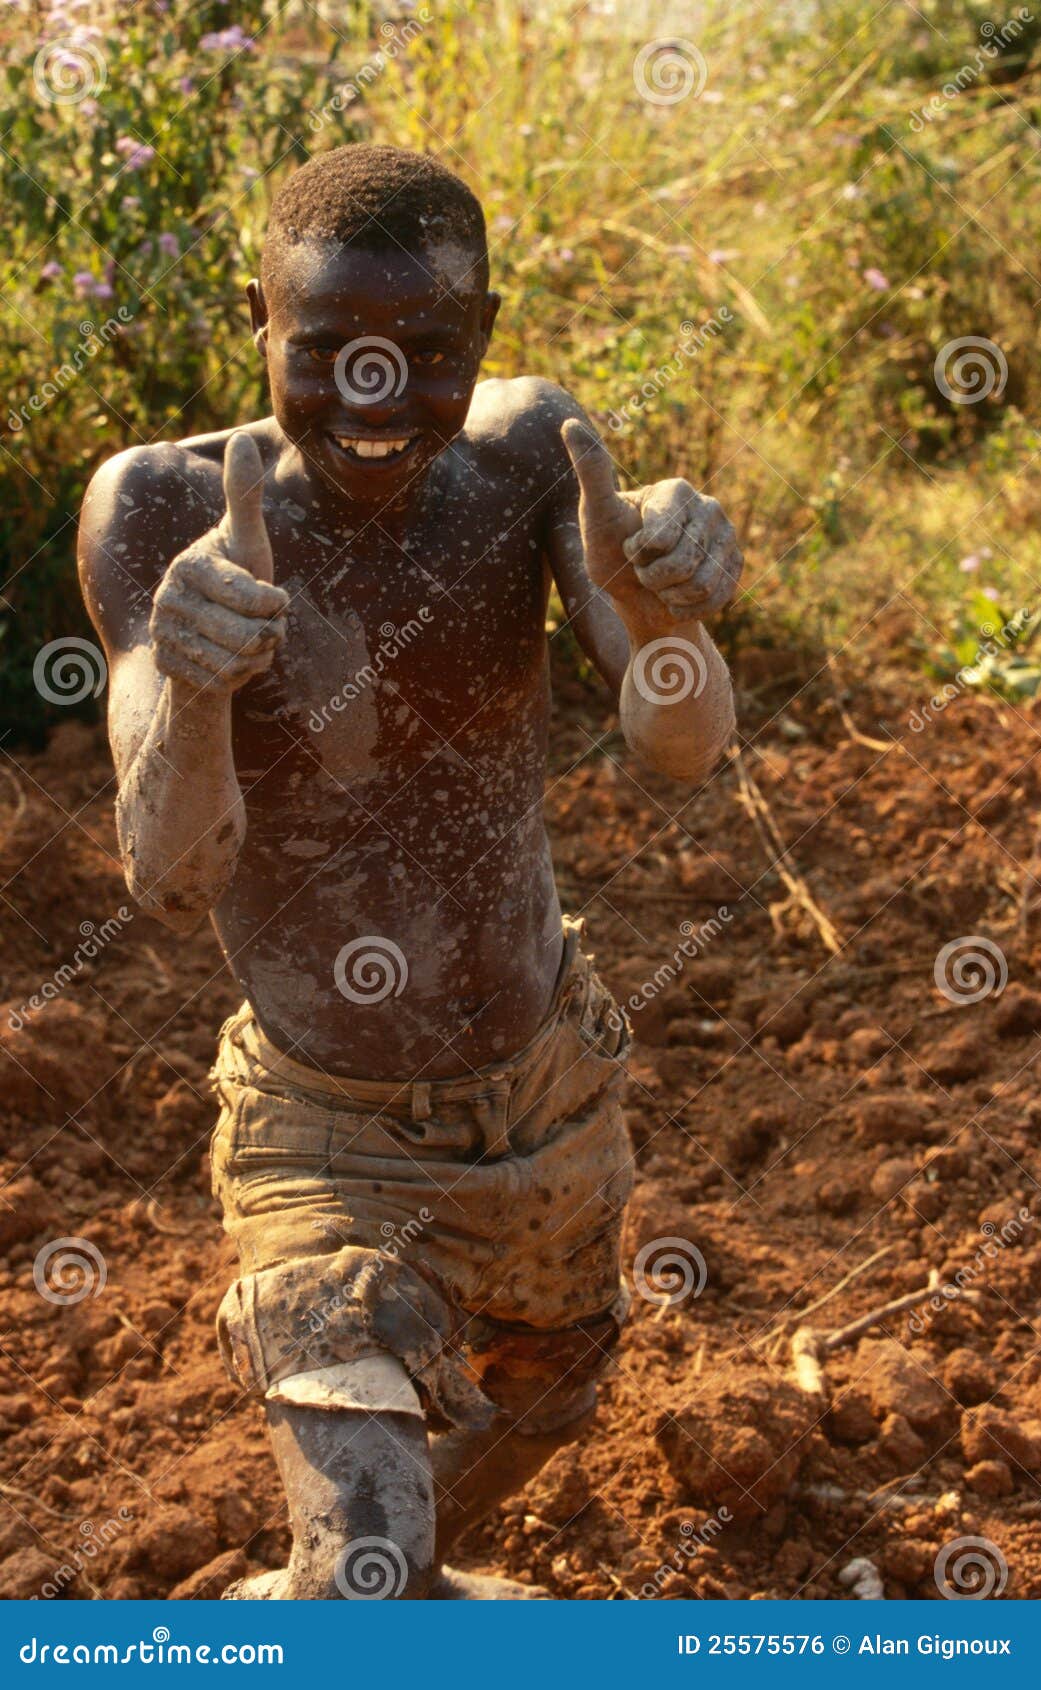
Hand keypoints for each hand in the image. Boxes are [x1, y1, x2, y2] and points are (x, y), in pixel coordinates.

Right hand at [149, 432, 288, 692]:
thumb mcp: (247, 539)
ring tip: (248, 640)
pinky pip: (223, 684)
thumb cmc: (237, 576)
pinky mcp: (167, 666)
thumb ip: (245, 495)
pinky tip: (230, 659)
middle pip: (248, 636)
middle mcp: (168, 599)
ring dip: (257, 657)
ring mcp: (163, 634)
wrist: (208, 629)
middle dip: (269, 635)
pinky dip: (239, 677)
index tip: (273, 598)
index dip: (277, 606)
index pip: (256, 600)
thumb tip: (244, 439)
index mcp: (189, 565)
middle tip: (263, 624)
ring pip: (237, 663)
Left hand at [561, 420, 742, 620]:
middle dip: (652, 577)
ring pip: (700, 582)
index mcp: (677, 489)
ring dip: (669, 594)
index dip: (638, 553)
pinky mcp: (735, 566)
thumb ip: (590, 471)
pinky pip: (715, 597)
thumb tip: (568, 422)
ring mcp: (726, 537)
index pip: (660, 537)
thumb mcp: (595, 514)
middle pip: (682, 562)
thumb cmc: (611, 551)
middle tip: (643, 567)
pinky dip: (687, 606)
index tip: (629, 544)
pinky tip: (677, 596)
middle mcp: (709, 507)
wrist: (634, 596)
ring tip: (660, 582)